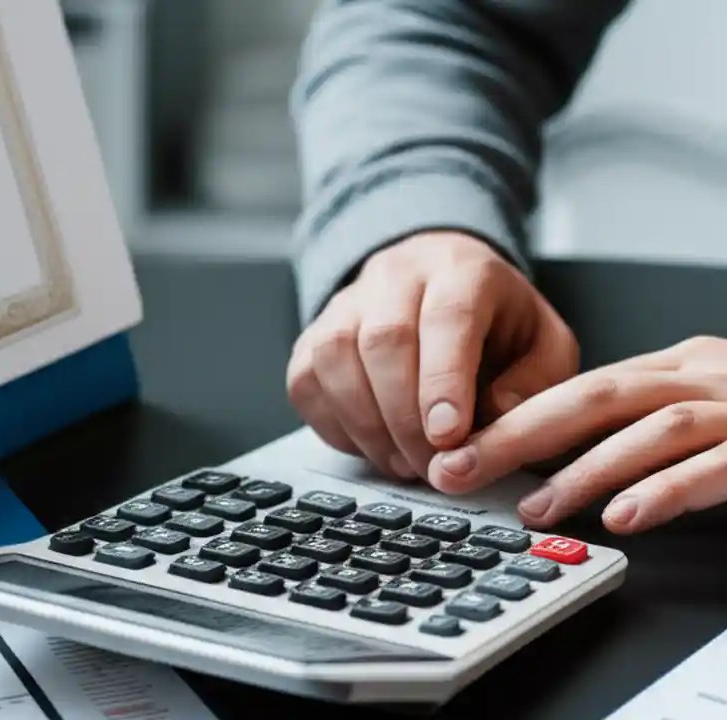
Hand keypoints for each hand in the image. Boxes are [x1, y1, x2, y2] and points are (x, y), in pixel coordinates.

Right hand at [287, 231, 578, 478]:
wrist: (442, 286)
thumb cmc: (496, 324)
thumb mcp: (544, 345)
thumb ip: (534, 383)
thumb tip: (499, 417)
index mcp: (462, 270)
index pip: (446, 317)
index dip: (444, 380)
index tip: (448, 437)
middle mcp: (395, 276)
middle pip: (383, 340)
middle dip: (405, 417)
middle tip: (431, 467)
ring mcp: (345, 303)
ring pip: (335, 357)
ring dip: (367, 424)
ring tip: (403, 463)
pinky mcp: (312, 336)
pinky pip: (306, 381)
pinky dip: (334, 426)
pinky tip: (372, 446)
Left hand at [429, 336, 726, 533]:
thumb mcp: (700, 407)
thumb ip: (637, 422)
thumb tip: (550, 457)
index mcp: (681, 364)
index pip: (581, 384)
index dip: (515, 416)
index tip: (460, 447)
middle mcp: (708, 375)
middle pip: (595, 395)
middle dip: (518, 433)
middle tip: (459, 468)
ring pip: (652, 426)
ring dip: (585, 468)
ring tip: (534, 505)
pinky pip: (718, 467)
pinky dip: (668, 490)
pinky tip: (625, 516)